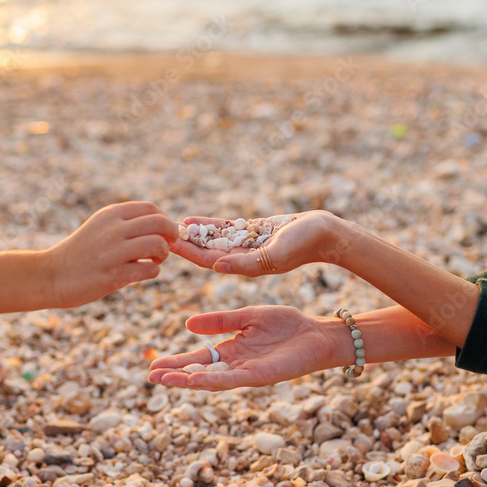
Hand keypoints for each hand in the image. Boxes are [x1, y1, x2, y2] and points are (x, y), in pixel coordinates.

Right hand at [47, 201, 177, 307]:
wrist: (52, 275)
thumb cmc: (81, 253)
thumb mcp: (100, 227)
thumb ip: (126, 224)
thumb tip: (164, 226)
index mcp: (110, 214)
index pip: (151, 208)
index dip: (165, 219)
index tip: (165, 232)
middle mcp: (113, 229)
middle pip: (160, 223)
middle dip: (172, 234)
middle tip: (169, 245)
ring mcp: (114, 252)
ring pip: (158, 244)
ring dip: (163, 254)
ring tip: (154, 260)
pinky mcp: (114, 275)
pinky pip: (150, 270)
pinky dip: (153, 271)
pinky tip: (143, 272)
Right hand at [148, 306, 345, 390]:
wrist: (317, 334)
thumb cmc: (288, 325)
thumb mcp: (248, 317)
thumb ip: (221, 321)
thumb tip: (188, 324)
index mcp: (232, 350)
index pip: (197, 358)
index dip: (176, 362)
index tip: (154, 365)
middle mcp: (235, 365)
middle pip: (199, 372)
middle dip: (175, 375)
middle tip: (151, 376)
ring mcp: (247, 373)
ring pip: (211, 380)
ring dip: (187, 380)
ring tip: (165, 379)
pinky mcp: (260, 377)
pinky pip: (232, 380)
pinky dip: (213, 380)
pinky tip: (195, 380)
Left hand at [171, 210, 348, 276]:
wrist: (325, 233)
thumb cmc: (304, 245)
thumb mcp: (275, 255)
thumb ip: (247, 263)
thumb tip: (217, 267)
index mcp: (247, 266)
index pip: (211, 261)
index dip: (189, 253)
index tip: (169, 245)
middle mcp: (244, 258)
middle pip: (208, 251)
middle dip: (186, 244)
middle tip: (161, 234)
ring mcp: (248, 245)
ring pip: (214, 240)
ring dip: (194, 234)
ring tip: (173, 225)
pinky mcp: (254, 232)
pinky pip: (226, 230)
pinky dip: (209, 225)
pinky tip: (193, 219)